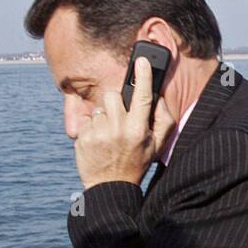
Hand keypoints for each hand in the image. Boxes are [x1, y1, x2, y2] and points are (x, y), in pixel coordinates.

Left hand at [74, 57, 175, 189]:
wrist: (110, 187)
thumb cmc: (136, 162)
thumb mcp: (157, 146)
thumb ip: (164, 120)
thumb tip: (159, 97)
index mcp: (139, 130)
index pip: (143, 97)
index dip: (143, 76)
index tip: (141, 60)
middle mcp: (119, 129)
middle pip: (114, 96)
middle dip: (117, 104)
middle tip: (120, 120)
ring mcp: (99, 133)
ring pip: (100, 108)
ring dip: (104, 117)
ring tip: (109, 135)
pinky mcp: (83, 137)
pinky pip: (87, 120)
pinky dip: (92, 128)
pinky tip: (98, 141)